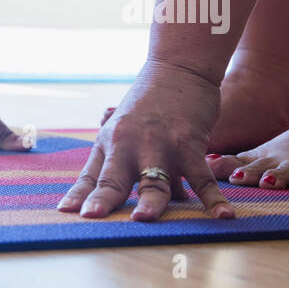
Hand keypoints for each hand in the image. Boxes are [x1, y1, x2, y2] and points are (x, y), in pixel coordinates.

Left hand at [59, 61, 235, 221]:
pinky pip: (202, 177)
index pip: (91, 176)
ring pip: (154, 180)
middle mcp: (129, 144)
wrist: (178, 67)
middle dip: (104, 199)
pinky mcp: (188, 143)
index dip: (78, 196)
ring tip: (144, 219)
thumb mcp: (130, 130)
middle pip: (114, 178)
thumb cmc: (152, 104)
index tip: (64, 213)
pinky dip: (213, 199)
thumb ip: (135, 166)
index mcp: (109, 143)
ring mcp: (158, 144)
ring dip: (151, 201)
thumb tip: (154, 198)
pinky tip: (224, 217)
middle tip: (92, 218)